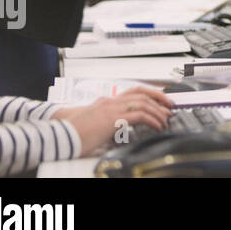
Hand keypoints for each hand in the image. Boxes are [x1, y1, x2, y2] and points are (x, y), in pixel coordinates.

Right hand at [55, 85, 174, 155]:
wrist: (60, 137)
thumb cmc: (72, 135)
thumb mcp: (94, 126)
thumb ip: (108, 125)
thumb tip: (118, 131)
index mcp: (106, 102)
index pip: (133, 92)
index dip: (150, 93)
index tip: (161, 99)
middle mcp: (110, 102)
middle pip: (141, 93)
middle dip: (159, 98)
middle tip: (170, 106)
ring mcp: (111, 109)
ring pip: (143, 103)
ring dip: (158, 111)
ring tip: (166, 119)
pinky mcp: (112, 120)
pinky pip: (140, 116)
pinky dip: (152, 119)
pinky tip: (157, 125)